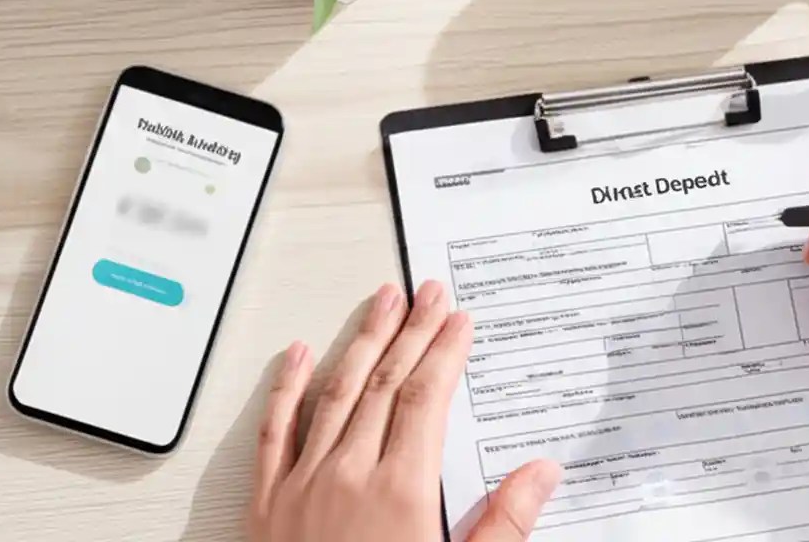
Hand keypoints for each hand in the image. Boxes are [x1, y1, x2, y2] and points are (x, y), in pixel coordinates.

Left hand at [248, 281, 561, 541]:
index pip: (428, 397)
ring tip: (379, 301)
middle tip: (427, 290)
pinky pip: (275, 430)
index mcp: (401, 491)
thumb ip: (504, 525)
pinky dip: (286, 387)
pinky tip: (297, 354)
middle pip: (387, 382)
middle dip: (411, 329)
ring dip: (360, 340)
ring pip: (335, 391)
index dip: (445, 351)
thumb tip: (542, 472)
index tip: (459, 320)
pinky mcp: (266, 503)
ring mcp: (302, 484)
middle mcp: (349, 475)